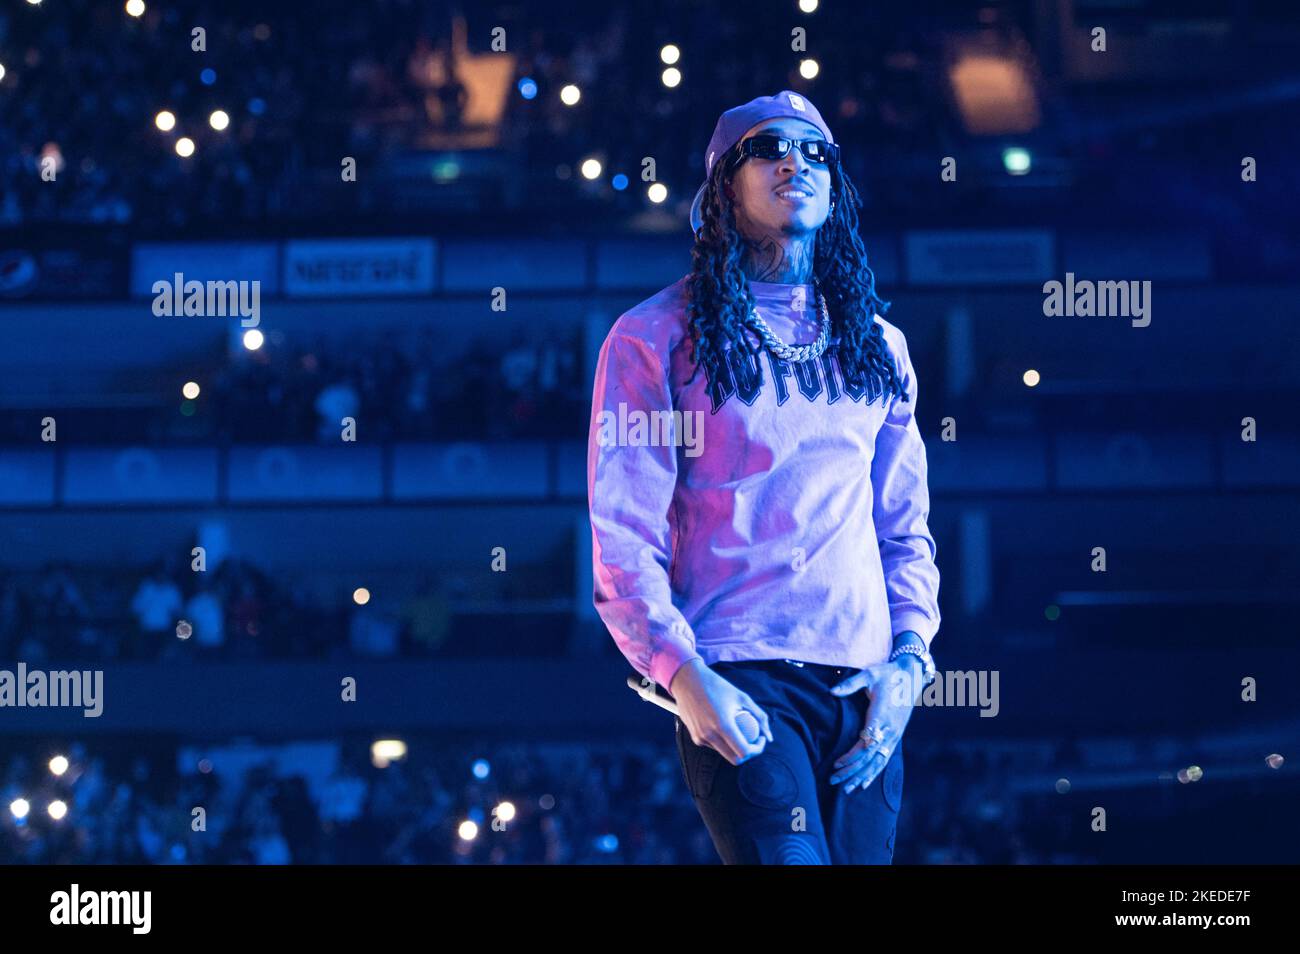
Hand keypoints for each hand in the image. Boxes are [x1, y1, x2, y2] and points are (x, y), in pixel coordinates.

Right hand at [669, 659, 774, 765]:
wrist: (687, 680)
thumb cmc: (717, 686)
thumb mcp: (742, 697)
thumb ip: (759, 717)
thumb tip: (770, 736)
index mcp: (723, 725)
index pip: (744, 752)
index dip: (757, 749)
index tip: (760, 738)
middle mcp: (710, 735)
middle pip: (735, 759)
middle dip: (748, 753)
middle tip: (753, 740)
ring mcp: (700, 737)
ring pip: (724, 753)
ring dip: (735, 747)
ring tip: (738, 729)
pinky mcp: (695, 737)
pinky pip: (714, 746)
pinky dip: (723, 741)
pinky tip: (723, 725)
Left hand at [827, 657, 922, 792]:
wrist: (911, 674)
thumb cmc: (887, 674)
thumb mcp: (869, 674)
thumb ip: (850, 684)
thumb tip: (831, 691)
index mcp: (882, 716)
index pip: (866, 744)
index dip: (852, 757)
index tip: (836, 765)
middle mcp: (890, 730)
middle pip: (870, 758)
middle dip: (852, 772)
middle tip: (834, 782)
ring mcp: (895, 734)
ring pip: (878, 762)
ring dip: (862, 776)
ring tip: (847, 789)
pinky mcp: (896, 736)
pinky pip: (884, 758)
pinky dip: (874, 772)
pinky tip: (864, 782)